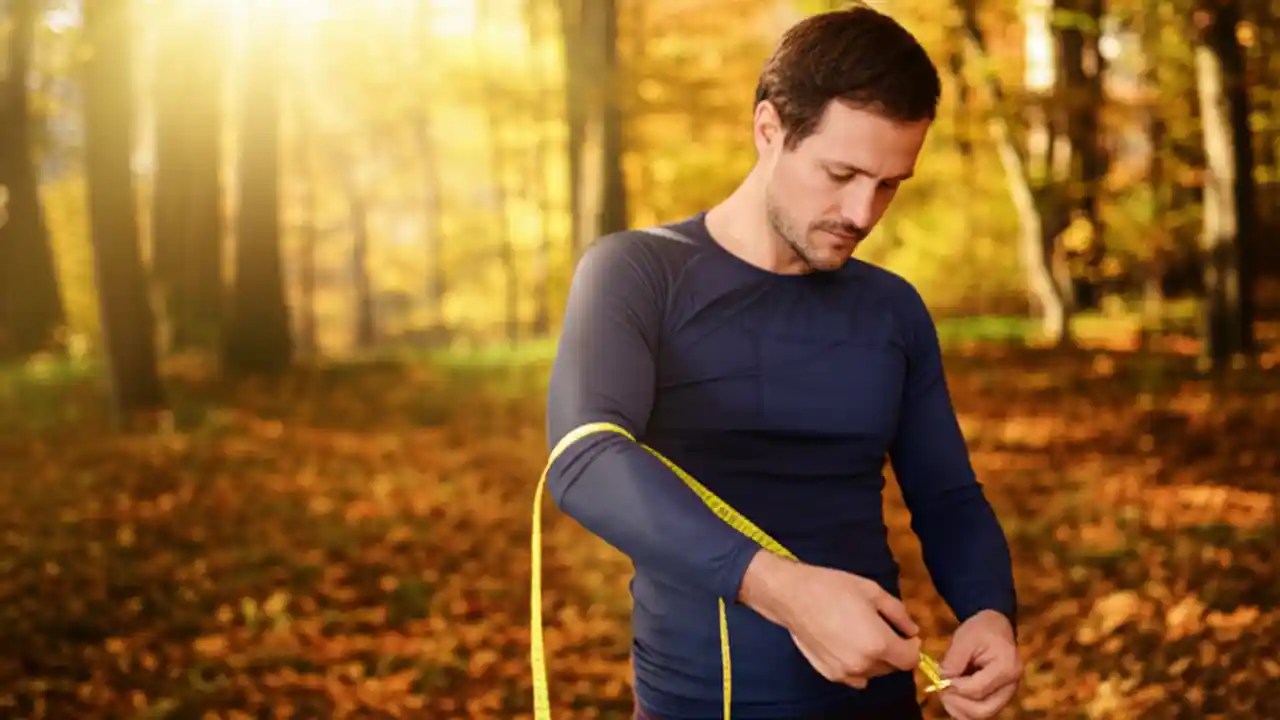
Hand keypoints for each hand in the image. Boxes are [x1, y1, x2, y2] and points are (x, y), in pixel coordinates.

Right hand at [738, 551, 921, 688]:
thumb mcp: (872, 591)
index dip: (912, 646)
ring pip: (874, 672)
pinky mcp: (830, 674)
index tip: (907, 634)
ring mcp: (845, 672)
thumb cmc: (833, 588)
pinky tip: (846, 645)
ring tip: (861, 635)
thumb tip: (912, 630)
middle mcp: (864, 664)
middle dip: (893, 650)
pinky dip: (858, 665)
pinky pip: (855, 677)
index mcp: (878, 643)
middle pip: (892, 667)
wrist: (792, 596)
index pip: (910, 659)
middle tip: (880, 628)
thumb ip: (898, 613)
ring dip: (875, 659)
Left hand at [938, 610, 1020, 719]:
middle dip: (957, 704)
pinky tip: (952, 695)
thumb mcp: (964, 638)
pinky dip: (964, 708)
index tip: (940, 678)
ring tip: (945, 692)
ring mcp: (1006, 694)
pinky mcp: (998, 697)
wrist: (995, 627)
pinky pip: (980, 710)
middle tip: (940, 690)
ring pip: (981, 714)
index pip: (977, 690)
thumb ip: (953, 661)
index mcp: (1006, 668)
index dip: (955, 688)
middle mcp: (1011, 686)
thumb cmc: (981, 630)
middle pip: (983, 711)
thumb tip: (942, 681)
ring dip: (959, 708)